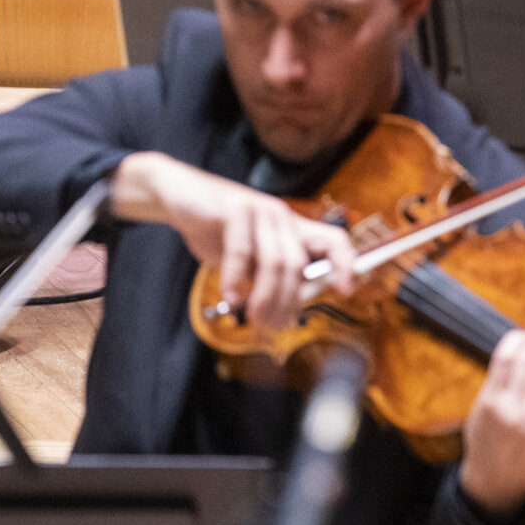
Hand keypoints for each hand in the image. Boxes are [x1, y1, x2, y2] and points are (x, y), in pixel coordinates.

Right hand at [109, 152, 353, 330]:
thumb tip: (287, 313)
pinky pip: (242, 251)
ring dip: (266, 297)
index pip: (333, 240)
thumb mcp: (247, 260)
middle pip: (299, 265)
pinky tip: (230, 297)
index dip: (345, 264)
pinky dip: (236, 279)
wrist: (179, 196)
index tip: (345, 292)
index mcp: (291, 228)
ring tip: (252, 318)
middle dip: (287, 302)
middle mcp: (281, 217)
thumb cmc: (216, 231)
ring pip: (276, 261)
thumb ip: (268, 278)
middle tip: (271, 327)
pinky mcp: (234, 209)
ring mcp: (260, 210)